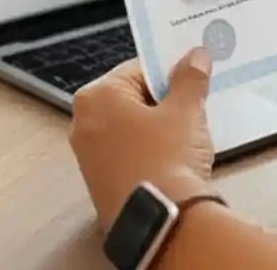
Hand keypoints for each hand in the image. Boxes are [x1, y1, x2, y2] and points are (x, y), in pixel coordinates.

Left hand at [69, 48, 214, 230]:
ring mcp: (87, 156)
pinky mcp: (98, 183)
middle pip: (131, 98)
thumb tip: (194, 56)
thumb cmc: (167, 157)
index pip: (139, 69)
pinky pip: (125, 154)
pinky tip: (171, 163)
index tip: (191, 82)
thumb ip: (189, 77)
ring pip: (129, 128)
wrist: (160, 220)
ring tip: (185, 139)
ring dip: (156, 129)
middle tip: (191, 110)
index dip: (170, 73)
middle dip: (162, 102)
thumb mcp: (186, 110)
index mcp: (97, 95)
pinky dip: (146, 153)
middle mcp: (82, 122)